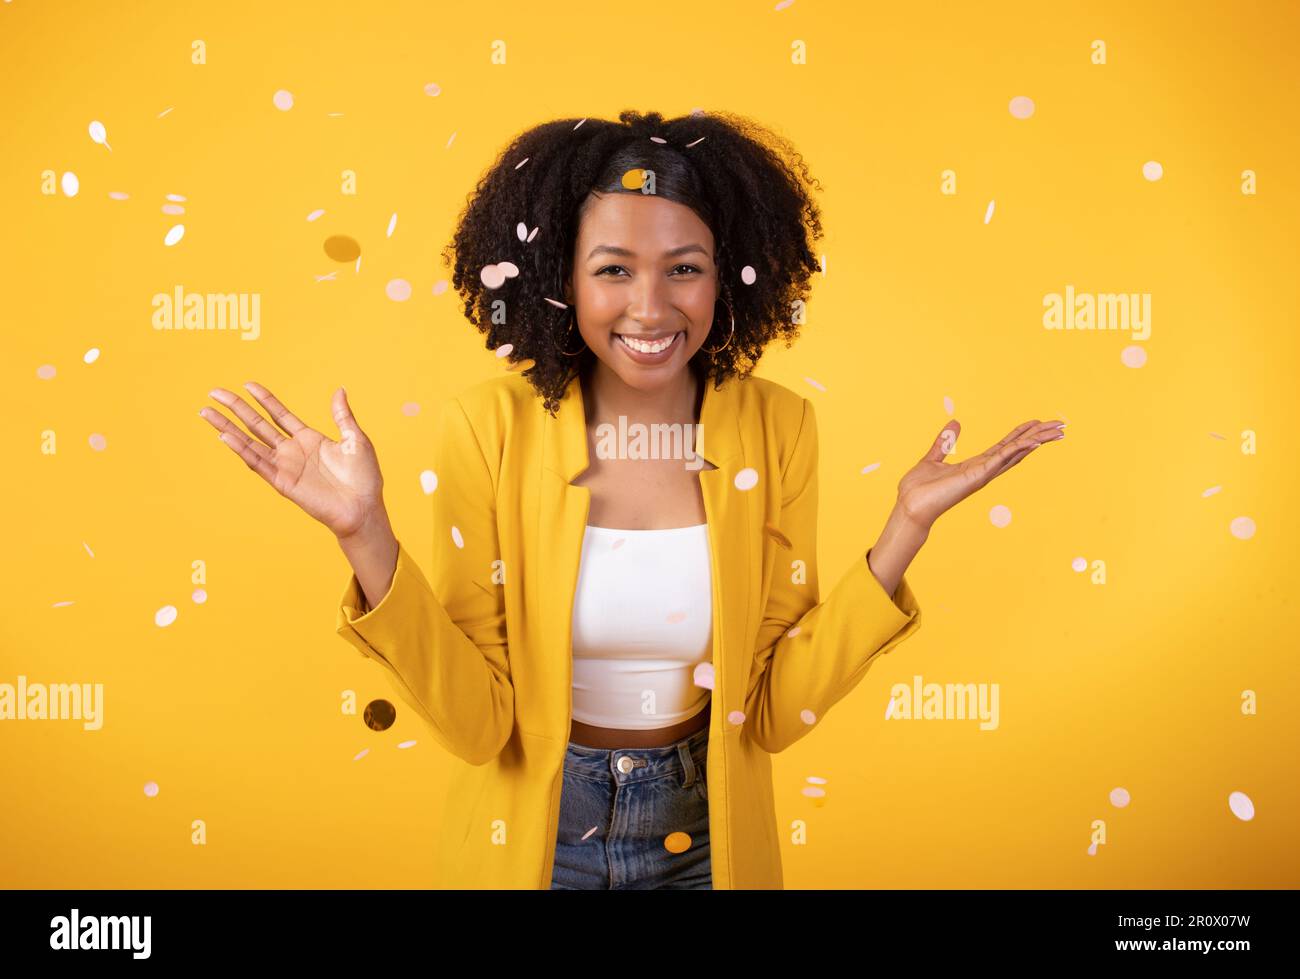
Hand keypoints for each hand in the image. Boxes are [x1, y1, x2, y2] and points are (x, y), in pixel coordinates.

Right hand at [200, 381, 387, 539]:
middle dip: (236, 408)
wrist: (364, 508)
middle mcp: (293, 451)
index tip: (248, 384)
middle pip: (257, 425)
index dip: (264, 399)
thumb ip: (342, 416)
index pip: (279, 414)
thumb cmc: (364, 478)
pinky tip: (226, 436)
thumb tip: (339, 390)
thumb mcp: (356, 440)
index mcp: (309, 439)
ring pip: (249, 442)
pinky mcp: (283, 482)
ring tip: (206, 412)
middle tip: (215, 392)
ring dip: (227, 428)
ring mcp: (285, 466)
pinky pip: (258, 463)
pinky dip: (241, 450)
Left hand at [895, 418, 1065, 530]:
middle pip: (1017, 449)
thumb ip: (945, 442)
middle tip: (1060, 425)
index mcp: (975, 466)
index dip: (1022, 434)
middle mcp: (984, 471)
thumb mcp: (933, 458)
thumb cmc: (918, 489)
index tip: (1038, 423)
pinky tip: (1032, 442)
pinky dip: (1016, 450)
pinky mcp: (975, 477)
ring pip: (1014, 453)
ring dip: (1035, 441)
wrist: (909, 507)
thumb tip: (954, 423)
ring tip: (1056, 431)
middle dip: (1038, 437)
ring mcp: (982, 475)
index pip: (1005, 447)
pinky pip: (999, 460)